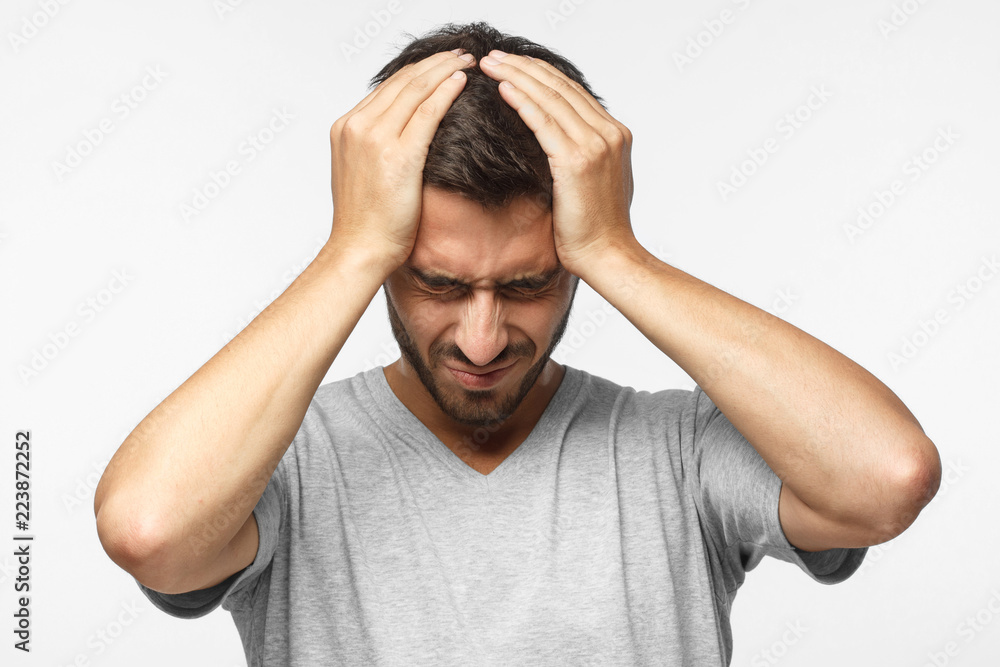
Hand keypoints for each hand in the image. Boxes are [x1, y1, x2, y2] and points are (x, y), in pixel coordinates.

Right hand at [327, 49, 474, 274]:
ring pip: (415, 89)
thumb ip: (376, 147)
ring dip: (444, 70)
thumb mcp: (362, 173)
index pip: (387, 88)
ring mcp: (374, 138)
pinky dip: (446, 91)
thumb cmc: (366, 221)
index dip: (417, 71)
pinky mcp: (398, 154)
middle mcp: (356, 126)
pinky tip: (462, 81)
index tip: (439, 64)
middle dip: (434, 63)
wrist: (359, 249)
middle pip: (401, 81)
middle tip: (460, 54)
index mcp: (345, 128)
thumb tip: (400, 136)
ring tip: (468, 61)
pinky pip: (427, 112)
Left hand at [478, 50, 635, 276]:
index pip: (572, 91)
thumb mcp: (597, 181)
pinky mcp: (577, 161)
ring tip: (489, 64)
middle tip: (493, 55)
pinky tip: (502, 88)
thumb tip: (564, 144)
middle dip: (523, 67)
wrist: (609, 256)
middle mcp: (609, 133)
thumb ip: (586, 155)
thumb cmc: (598, 229)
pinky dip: (522, 101)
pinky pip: (544, 122)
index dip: (540, 73)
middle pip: (560, 87)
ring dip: (516, 76)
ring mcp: (596, 145)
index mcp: (615, 133)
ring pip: (550, 98)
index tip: (513, 63)